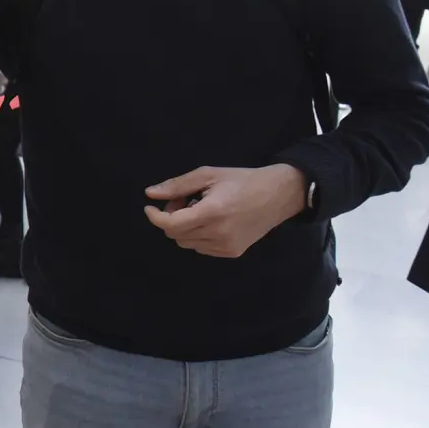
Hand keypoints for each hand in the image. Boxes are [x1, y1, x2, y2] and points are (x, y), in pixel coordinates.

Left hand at [143, 165, 307, 258]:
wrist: (278, 195)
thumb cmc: (242, 180)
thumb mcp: (208, 174)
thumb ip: (178, 185)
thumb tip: (150, 194)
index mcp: (212, 212)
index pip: (171, 225)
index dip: (156, 217)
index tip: (150, 207)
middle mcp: (218, 234)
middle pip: (175, 234)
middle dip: (171, 217)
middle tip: (183, 200)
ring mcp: (226, 247)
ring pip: (186, 243)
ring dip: (184, 227)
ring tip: (198, 209)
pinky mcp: (232, 253)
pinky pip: (201, 248)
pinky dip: (197, 236)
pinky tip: (211, 221)